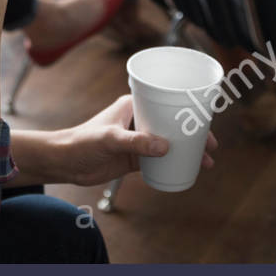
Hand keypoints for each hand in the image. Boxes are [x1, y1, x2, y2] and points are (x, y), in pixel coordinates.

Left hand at [54, 94, 217, 187]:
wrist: (64, 162)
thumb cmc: (82, 141)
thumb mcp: (110, 139)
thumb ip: (136, 142)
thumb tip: (166, 147)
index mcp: (134, 106)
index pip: (167, 104)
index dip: (188, 113)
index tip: (205, 125)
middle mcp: (138, 120)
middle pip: (173, 124)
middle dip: (193, 134)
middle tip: (212, 147)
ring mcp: (137, 140)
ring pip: (169, 143)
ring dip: (187, 151)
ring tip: (206, 162)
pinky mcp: (133, 158)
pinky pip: (159, 160)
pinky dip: (173, 164)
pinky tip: (186, 171)